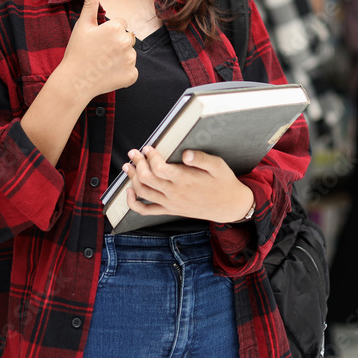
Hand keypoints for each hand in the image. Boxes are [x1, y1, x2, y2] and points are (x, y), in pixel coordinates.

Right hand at [61, 0, 137, 99]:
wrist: (75, 81)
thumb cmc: (77, 52)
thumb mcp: (82, 25)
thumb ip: (90, 3)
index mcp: (116, 28)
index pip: (121, 23)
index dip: (108, 31)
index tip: (98, 40)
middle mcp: (127, 42)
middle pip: (127, 37)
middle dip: (116, 43)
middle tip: (99, 52)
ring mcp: (131, 60)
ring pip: (129, 53)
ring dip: (120, 57)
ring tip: (103, 63)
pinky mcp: (132, 75)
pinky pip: (131, 70)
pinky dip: (122, 72)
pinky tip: (109, 73)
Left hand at [123, 147, 254, 223]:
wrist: (229, 206)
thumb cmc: (224, 183)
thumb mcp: (218, 166)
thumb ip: (201, 159)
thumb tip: (185, 154)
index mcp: (186, 180)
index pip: (159, 168)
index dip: (150, 156)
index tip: (148, 147)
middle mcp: (175, 193)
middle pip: (147, 178)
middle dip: (138, 163)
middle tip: (134, 153)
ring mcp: (171, 203)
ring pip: (143, 192)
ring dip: (132, 178)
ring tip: (128, 166)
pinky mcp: (170, 210)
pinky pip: (146, 210)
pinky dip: (133, 203)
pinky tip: (129, 192)